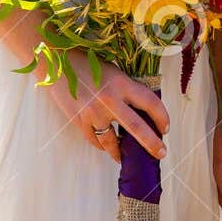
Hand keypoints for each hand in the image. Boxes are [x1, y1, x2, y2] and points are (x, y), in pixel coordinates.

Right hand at [50, 55, 169, 164]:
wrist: (56, 63)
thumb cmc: (87, 63)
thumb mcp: (113, 71)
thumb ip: (126, 89)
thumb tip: (142, 111)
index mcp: (121, 83)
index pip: (150, 103)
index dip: (162, 117)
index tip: (165, 128)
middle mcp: (109, 100)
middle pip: (136, 127)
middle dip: (152, 144)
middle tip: (161, 153)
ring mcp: (93, 113)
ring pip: (112, 141)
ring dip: (120, 152)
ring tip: (125, 158)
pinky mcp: (78, 121)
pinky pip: (94, 140)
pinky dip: (101, 145)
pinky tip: (106, 147)